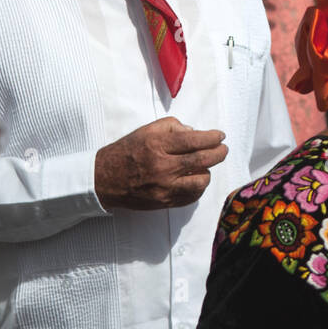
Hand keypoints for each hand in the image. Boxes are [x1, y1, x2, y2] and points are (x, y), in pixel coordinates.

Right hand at [94, 117, 228, 210]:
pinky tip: (195, 179)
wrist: (104, 178)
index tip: (220, 136)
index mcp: (158, 145)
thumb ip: (173, 127)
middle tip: (223, 150)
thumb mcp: (147, 130)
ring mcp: (164, 187)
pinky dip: (198, 188)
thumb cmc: (128, 151)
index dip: (213, 138)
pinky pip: (192, 197)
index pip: (195, 140)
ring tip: (204, 166)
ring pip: (201, 181)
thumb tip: (196, 133)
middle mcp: (163, 166)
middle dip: (219, 153)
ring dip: (208, 172)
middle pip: (203, 160)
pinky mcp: (164, 202)